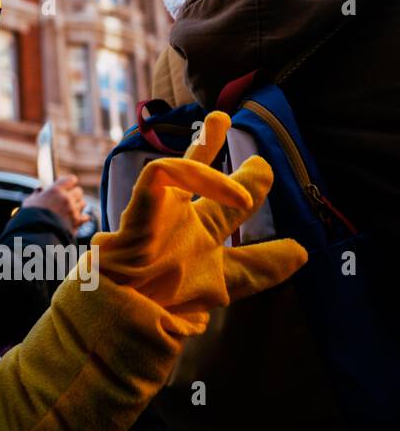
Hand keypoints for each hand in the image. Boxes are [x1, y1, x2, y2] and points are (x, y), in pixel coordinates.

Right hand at [22, 174, 88, 232]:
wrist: (37, 234)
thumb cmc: (31, 217)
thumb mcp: (30, 201)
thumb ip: (37, 194)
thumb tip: (40, 190)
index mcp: (56, 190)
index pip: (71, 179)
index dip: (67, 181)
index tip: (62, 184)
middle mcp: (67, 199)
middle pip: (79, 191)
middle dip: (73, 193)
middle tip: (66, 197)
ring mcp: (73, 210)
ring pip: (83, 203)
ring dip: (77, 204)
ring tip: (69, 208)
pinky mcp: (77, 222)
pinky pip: (86, 217)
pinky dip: (82, 217)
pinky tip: (75, 218)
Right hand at [93, 111, 306, 333]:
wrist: (126, 309)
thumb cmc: (167, 300)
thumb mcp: (226, 281)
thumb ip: (262, 265)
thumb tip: (304, 250)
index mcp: (198, 241)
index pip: (226, 214)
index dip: (251, 201)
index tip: (290, 235)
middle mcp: (181, 223)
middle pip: (200, 180)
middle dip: (213, 150)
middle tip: (241, 141)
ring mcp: (161, 212)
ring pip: (179, 167)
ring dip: (200, 142)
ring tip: (220, 120)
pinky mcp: (143, 204)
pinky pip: (162, 173)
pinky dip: (193, 171)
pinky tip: (226, 190)